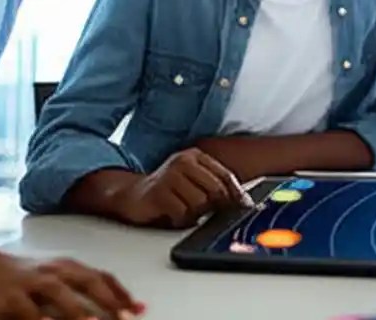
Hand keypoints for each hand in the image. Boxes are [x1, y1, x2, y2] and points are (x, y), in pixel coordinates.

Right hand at [0, 251, 143, 319]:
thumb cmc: (19, 275)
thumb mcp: (51, 276)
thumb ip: (77, 288)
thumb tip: (109, 306)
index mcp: (67, 266)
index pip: (102, 277)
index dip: (122, 293)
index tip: (139, 309)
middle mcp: (53, 271)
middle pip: (87, 282)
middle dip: (109, 300)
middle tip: (127, 317)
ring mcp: (31, 282)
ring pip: (59, 294)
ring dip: (79, 310)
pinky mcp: (9, 297)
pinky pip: (27, 310)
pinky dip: (39, 319)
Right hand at [114, 148, 251, 227]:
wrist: (130, 195)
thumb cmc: (167, 191)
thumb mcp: (192, 181)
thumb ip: (214, 185)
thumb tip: (243, 202)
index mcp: (195, 156)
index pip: (226, 175)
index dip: (237, 194)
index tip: (244, 207)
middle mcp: (183, 162)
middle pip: (216, 190)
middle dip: (217, 207)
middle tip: (209, 214)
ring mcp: (170, 176)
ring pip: (200, 204)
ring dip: (195, 214)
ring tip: (183, 211)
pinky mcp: (159, 193)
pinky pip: (182, 213)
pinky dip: (181, 220)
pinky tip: (173, 215)